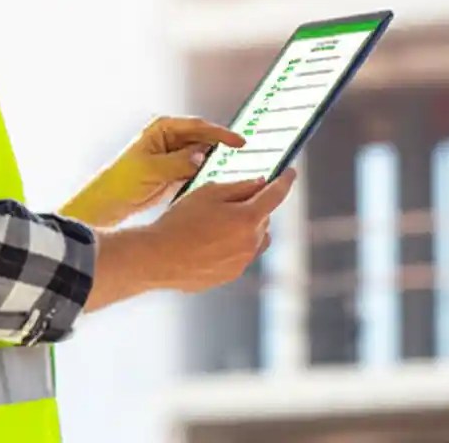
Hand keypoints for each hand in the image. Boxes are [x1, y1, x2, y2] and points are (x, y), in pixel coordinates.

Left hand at [60, 116, 245, 227]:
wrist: (108, 203)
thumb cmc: (122, 182)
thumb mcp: (152, 170)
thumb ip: (178, 162)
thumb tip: (202, 157)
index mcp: (162, 128)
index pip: (198, 126)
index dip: (221, 134)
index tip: (239, 143)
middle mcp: (169, 137)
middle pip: (204, 139)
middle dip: (223, 147)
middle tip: (246, 158)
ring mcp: (173, 153)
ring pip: (203, 154)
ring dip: (217, 161)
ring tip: (238, 170)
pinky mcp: (175, 170)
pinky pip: (198, 168)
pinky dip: (208, 173)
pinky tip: (221, 182)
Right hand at [144, 169, 295, 292]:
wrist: (158, 258)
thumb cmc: (180, 221)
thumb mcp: (208, 192)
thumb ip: (239, 186)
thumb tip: (260, 184)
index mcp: (248, 219)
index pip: (276, 195)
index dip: (285, 181)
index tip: (290, 173)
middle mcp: (251, 243)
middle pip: (263, 218)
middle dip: (254, 206)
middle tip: (232, 199)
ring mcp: (242, 263)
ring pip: (253, 239)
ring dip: (245, 228)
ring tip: (218, 223)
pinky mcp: (230, 275)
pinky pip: (240, 255)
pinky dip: (232, 245)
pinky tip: (208, 241)